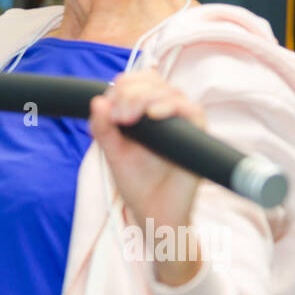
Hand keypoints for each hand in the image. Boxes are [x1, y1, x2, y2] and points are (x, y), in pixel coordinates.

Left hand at [89, 69, 206, 286]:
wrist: (154, 213)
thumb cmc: (136, 182)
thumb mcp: (113, 152)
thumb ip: (103, 128)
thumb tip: (96, 101)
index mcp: (145, 111)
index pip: (137, 81)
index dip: (121, 88)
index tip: (108, 110)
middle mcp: (167, 112)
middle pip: (152, 81)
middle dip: (130, 93)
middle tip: (116, 117)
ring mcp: (184, 123)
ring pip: (170, 91)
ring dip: (144, 98)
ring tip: (126, 118)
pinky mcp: (198, 135)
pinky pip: (191, 110)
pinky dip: (171, 107)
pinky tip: (153, 115)